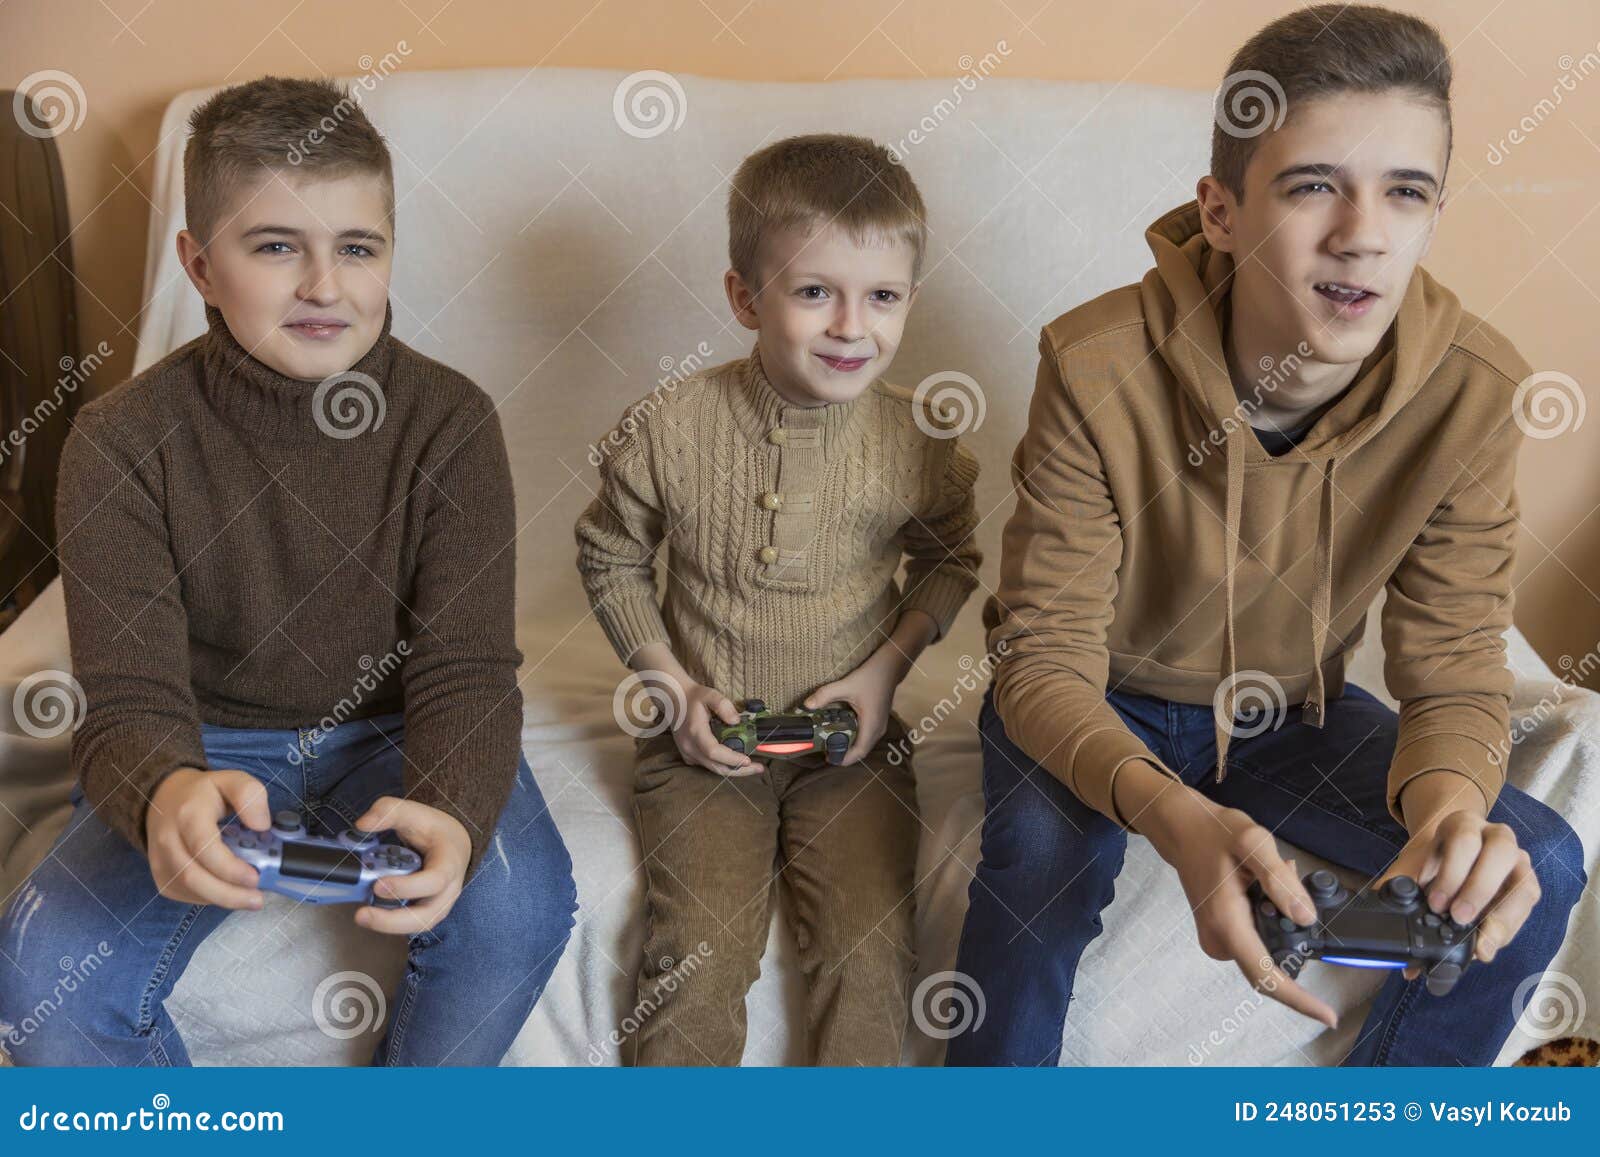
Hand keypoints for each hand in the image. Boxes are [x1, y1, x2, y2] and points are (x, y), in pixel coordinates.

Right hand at [146, 768, 269, 908]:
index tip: (255, 877)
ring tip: (250, 897)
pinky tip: (230, 891)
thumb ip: (251, 795)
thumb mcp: (232, 780)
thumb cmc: (204, 793)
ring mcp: (161, 861)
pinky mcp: (162, 877)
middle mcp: (168, 840)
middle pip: (193, 877)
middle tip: (257, 899)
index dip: (229, 868)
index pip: (204, 848)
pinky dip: (211, 898)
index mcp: (188, 815)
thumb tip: (261, 825)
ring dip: (223, 899)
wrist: (165, 799)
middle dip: (228, 894)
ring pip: (189, 890)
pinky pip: (187, 895)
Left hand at [351, 797, 471, 934]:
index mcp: (449, 863)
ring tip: (361, 916)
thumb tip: (362, 825)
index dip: (407, 887)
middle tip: (362, 914)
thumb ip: (388, 811)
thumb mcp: (414, 812)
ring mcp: (439, 903)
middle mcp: (448, 889)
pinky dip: (390, 922)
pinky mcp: (427, 910)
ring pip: (418, 925)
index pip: (435, 880)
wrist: (453, 841)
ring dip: (389, 925)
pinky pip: (410, 923)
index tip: (378, 885)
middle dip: (393, 920)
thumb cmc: (435, 829)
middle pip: (427, 915)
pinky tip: (370, 914)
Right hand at [625, 644, 762, 776]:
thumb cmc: (693, 696)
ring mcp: (687, 753)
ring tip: (752, 767)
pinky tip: (736, 762)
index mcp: (695, 732)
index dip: (732, 759)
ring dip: (733, 770)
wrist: (674, 699)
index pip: (714, 752)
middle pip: (716, 767)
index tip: (749, 759)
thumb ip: (724, 706)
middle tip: (759, 768)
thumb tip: (736, 721)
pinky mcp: (688, 756)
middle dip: (739, 770)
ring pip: (713, 769)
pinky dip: (723, 766)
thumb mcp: (710, 694)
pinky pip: (708, 765)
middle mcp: (689, 747)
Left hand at [803, 656, 898, 764]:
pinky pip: (867, 736)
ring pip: (865, 744)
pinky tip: (843, 731)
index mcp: (871, 724)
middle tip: (826, 751)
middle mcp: (878, 729)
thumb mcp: (846, 685)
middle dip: (845, 754)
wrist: (890, 667)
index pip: (859, 751)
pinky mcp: (879, 720)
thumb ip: (825, 695)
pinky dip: (855, 739)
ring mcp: (880, 725)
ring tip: (832, 743)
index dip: (845, 759)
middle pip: (862, 751)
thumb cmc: (871, 677)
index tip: (829, 759)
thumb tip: (806, 705)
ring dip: (850, 747)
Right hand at [1140, 780, 1337, 1027]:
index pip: (1265, 976)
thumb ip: (1280, 881)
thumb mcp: (1253, 843)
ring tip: (1270, 875)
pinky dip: (1270, 918)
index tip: (1328, 1017)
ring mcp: (1217, 941)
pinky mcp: (1220, 936)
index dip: (1299, 1000)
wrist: (1181, 828)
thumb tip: (1306, 919)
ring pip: (1268, 948)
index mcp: (1227, 923)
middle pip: (1273, 960)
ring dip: (1281, 919)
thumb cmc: (1215, 832)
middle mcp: (1219, 941)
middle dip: (1292, 928)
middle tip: (1287, 877)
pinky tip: (1260, 885)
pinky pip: (1258, 940)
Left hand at [1380, 808, 1540, 976]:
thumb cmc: (1432, 863)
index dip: (1451, 874)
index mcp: (1464, 824)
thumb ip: (1399, 885)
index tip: (1436, 904)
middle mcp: (1498, 837)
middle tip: (1458, 919)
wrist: (1448, 858)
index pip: (1464, 841)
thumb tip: (1383, 910)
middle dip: (1479, 890)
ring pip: (1523, 884)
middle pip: (1501, 854)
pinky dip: (1508, 929)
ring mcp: (1519, 861)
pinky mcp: (1527, 886)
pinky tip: (1489, 945)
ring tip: (1479, 944)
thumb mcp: (1413, 866)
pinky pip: (1527, 907)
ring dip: (1502, 916)